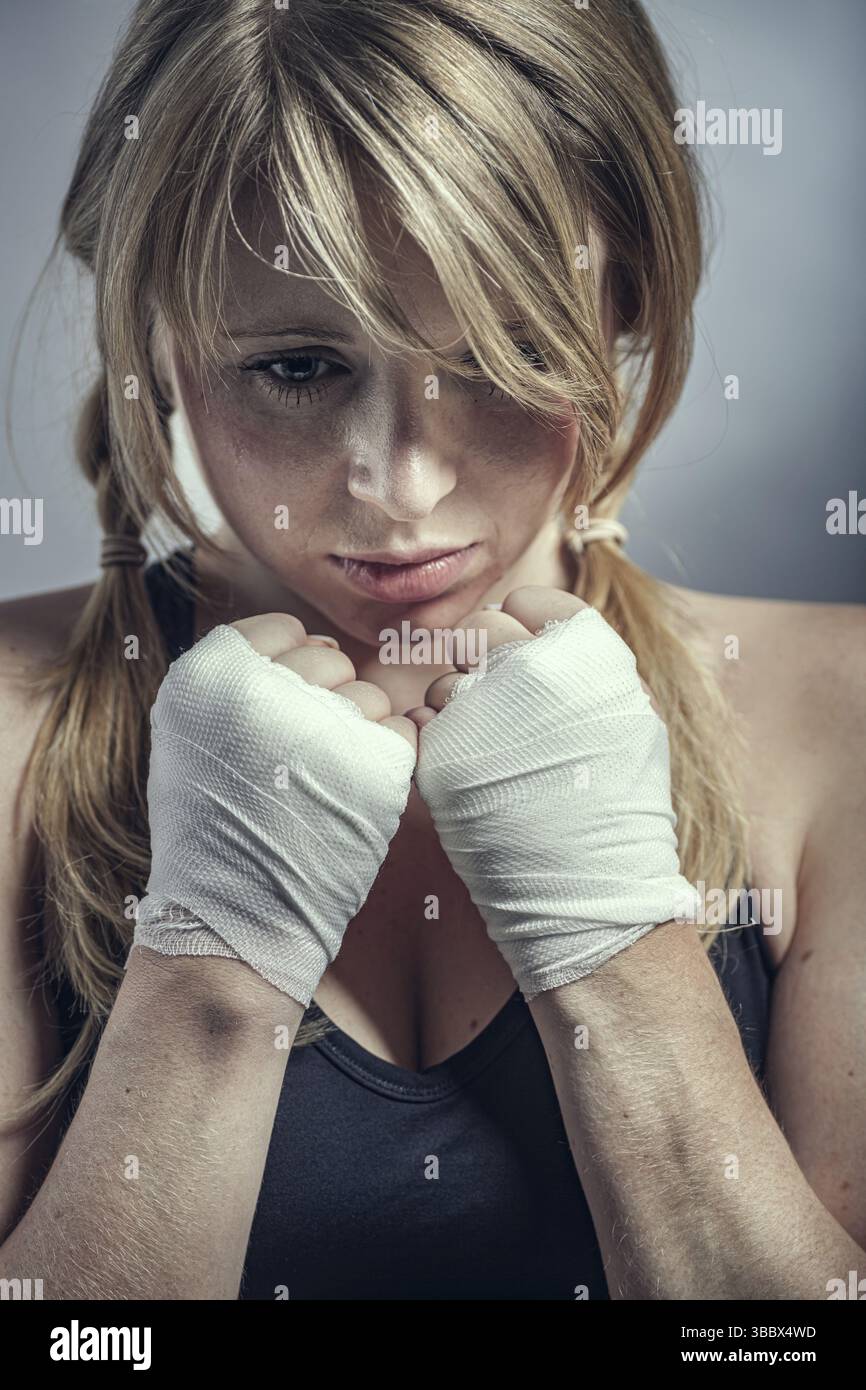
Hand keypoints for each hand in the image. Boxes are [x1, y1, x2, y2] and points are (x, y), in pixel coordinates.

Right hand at [131, 615, 416, 1005]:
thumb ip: (238, 683)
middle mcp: (264, 687)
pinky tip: (351, 801)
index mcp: (208, 674)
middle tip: (302, 760)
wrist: (232, 922)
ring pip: (370, 695)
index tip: (285, 709)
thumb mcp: (191, 741)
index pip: (280, 630)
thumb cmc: (212, 837)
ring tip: (321, 789)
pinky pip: (403, 733)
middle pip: (328, 657)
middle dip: (327, 698)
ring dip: (358, 734)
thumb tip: (309, 644)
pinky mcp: (375, 762)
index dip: (292, 666)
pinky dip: (387, 763)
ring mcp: (323, 723)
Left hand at [410, 586, 699, 998]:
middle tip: (500, 705)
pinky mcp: (442, 752)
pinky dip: (440, 746)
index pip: (529, 601)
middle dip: (483, 660)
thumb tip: (537, 624)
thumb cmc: (615, 806)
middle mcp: (532, 668)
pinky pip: (423, 726)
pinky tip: (474, 780)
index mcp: (588, 652)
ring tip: (498, 758)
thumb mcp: (629, 715)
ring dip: (459, 708)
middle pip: (481, 629)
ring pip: (445, 678)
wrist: (593, 888)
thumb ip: (585, 662)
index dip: (522, 627)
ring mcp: (483, 709)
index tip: (524, 660)